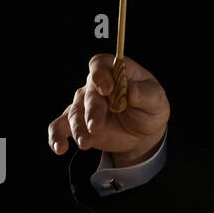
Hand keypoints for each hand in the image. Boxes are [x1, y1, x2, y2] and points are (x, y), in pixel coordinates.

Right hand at [49, 54, 169, 166]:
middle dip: (92, 110)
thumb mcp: (157, 100)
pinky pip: (59, 127)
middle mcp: (97, 85)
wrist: (142, 133)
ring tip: (85, 142)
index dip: (101, 74)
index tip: (107, 89)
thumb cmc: (150, 108)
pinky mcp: (78, 123)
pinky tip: (60, 148)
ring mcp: (85, 104)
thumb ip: (146, 94)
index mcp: (116, 71)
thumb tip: (133, 90)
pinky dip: (57, 137)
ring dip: (78, 127)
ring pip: (74, 111)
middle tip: (96, 126)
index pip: (101, 64)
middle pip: (88, 92)